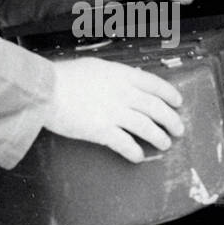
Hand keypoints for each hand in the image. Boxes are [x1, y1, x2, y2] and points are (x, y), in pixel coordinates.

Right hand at [45, 57, 184, 162]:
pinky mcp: (103, 131)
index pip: (155, 85)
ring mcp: (114, 113)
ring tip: (164, 144)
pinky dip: (135, 152)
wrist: (45, 90)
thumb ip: (114, 75)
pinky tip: (138, 157)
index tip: (177, 102)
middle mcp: (123, 94)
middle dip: (171, 120)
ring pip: (147, 128)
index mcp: (122, 75)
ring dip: (159, 138)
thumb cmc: (64, 77)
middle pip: (157, 109)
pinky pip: (126, 144)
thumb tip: (126, 81)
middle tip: (178, 129)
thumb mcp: (95, 67)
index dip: (170, 95)